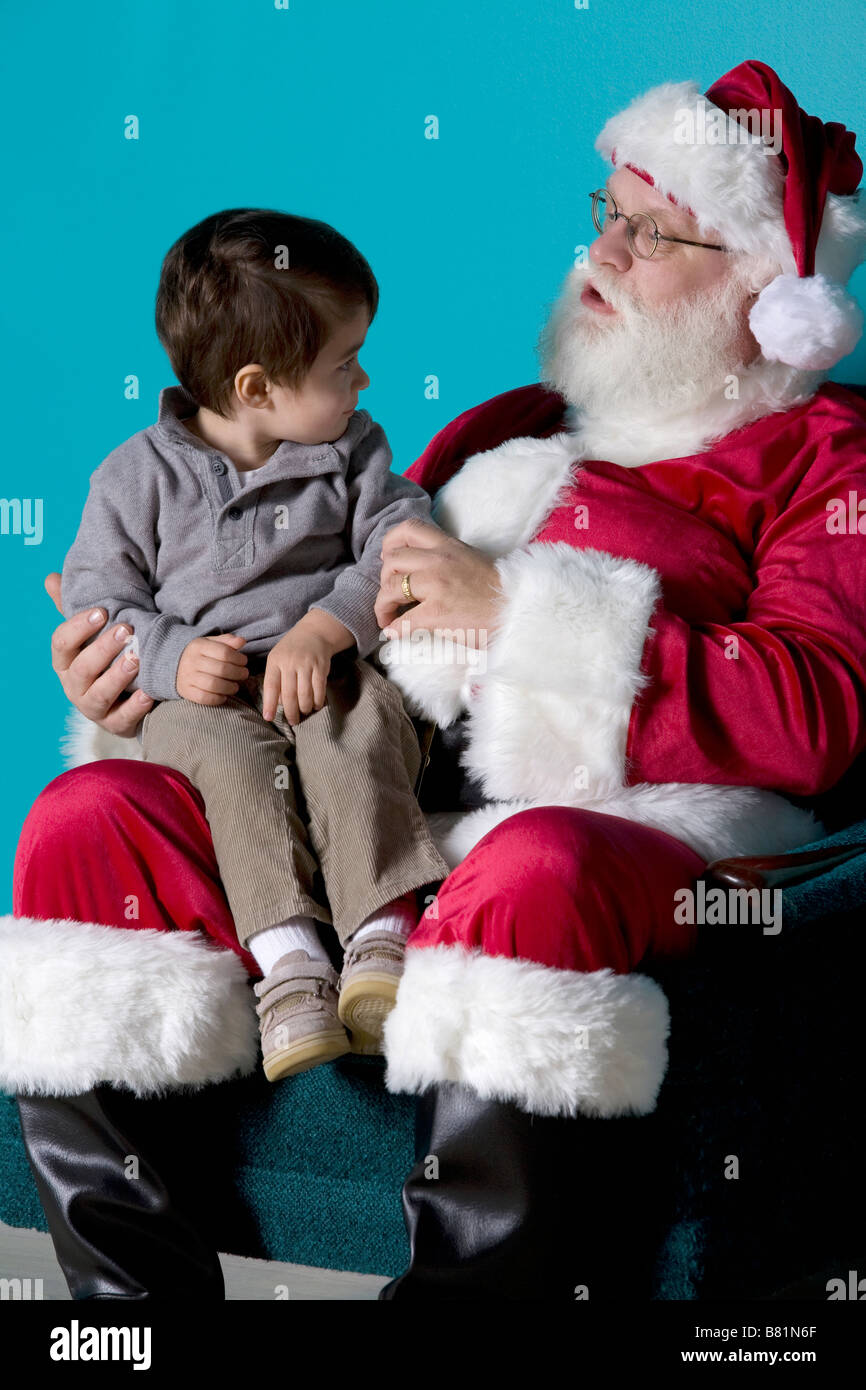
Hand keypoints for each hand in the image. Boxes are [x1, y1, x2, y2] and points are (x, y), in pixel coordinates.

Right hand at [45, 572, 153, 735]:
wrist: (124, 698)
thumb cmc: (105, 658)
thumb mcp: (90, 634)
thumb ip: (74, 608)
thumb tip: (52, 578)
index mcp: (65, 662)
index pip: (61, 643)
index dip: (78, 627)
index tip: (101, 611)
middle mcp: (74, 686)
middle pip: (82, 669)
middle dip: (103, 649)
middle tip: (127, 630)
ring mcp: (93, 708)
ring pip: (99, 695)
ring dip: (117, 677)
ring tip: (136, 659)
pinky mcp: (115, 725)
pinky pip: (122, 719)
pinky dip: (135, 707)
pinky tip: (149, 693)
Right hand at [176, 634, 248, 705]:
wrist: (173, 665)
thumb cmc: (199, 654)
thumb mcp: (210, 643)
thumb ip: (226, 641)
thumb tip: (242, 641)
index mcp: (198, 646)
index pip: (224, 652)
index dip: (238, 658)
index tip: (243, 661)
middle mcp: (191, 661)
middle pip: (221, 669)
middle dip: (238, 673)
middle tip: (244, 674)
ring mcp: (187, 677)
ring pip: (213, 685)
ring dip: (230, 688)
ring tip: (235, 687)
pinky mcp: (186, 691)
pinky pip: (203, 698)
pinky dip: (217, 699)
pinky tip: (224, 696)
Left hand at [262, 611, 351, 724]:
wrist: (314, 632)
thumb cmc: (291, 650)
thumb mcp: (277, 659)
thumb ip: (275, 679)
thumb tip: (278, 704)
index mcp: (275, 661)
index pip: (270, 686)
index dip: (269, 704)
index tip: (268, 718)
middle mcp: (290, 662)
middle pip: (289, 694)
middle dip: (291, 712)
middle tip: (293, 721)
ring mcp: (306, 664)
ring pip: (305, 694)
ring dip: (305, 708)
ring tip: (304, 712)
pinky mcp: (321, 666)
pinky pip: (319, 689)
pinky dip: (317, 701)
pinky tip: (316, 705)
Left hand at [375, 519, 503, 641]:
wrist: (517, 611)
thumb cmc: (497, 591)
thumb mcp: (470, 559)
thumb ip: (445, 558)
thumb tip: (420, 569)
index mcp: (448, 545)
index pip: (407, 529)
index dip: (390, 543)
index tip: (388, 559)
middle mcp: (438, 561)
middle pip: (391, 561)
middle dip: (384, 580)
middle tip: (391, 595)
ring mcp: (436, 586)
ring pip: (391, 588)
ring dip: (383, 606)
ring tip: (389, 617)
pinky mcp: (436, 613)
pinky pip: (402, 620)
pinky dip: (393, 628)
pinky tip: (396, 632)